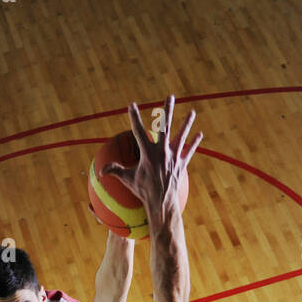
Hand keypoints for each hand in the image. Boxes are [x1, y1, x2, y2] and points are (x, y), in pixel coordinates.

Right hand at [101, 96, 201, 219]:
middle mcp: (162, 152)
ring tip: (192, 112)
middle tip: (171, 97)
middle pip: (165, 126)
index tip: (132, 105)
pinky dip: (194, 143)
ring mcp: (174, 158)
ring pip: (181, 136)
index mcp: (148, 154)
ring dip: (187, 123)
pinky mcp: (181, 164)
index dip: (134, 117)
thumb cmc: (143, 192)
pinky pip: (189, 151)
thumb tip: (101, 171)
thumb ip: (115, 171)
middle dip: (168, 110)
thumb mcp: (128, 180)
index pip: (138, 131)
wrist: (162, 204)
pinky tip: (199, 134)